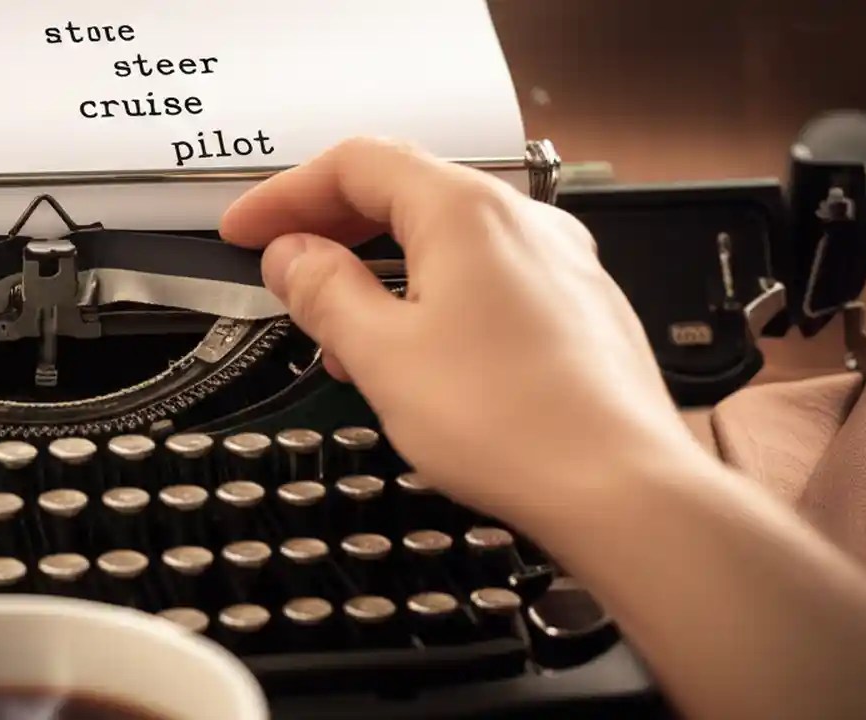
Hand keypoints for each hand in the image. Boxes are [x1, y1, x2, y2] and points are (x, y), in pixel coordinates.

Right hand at [221, 138, 707, 530]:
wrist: (622, 489)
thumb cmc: (510, 424)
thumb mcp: (384, 355)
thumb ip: (326, 293)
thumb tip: (293, 256)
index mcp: (465, 212)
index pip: (355, 165)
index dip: (285, 194)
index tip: (243, 231)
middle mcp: (522, 221)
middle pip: (403, 195)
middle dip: (331, 232)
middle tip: (282, 274)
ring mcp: (559, 262)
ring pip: (446, 243)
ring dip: (380, 273)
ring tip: (341, 333)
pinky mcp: (577, 308)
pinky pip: (486, 280)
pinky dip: (431, 299)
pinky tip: (414, 357)